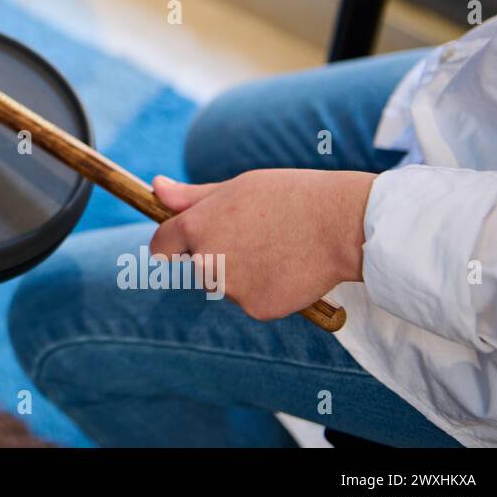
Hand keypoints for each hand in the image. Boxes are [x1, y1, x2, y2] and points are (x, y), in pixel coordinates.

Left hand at [149, 170, 373, 321]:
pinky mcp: (257, 309)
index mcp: (195, 228)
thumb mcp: (236, 187)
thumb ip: (191, 196)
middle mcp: (206, 261)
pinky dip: (269, 290)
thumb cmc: (288, 196)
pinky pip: (254, 302)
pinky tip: (291, 270)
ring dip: (243, 275)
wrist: (341, 223)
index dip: (174, 244)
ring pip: (227, 286)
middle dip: (218, 256)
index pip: (161, 246)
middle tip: (257, 236)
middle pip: (198, 268)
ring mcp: (231, 288)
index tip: (187, 243)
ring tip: (278, 249)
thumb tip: (155, 188)